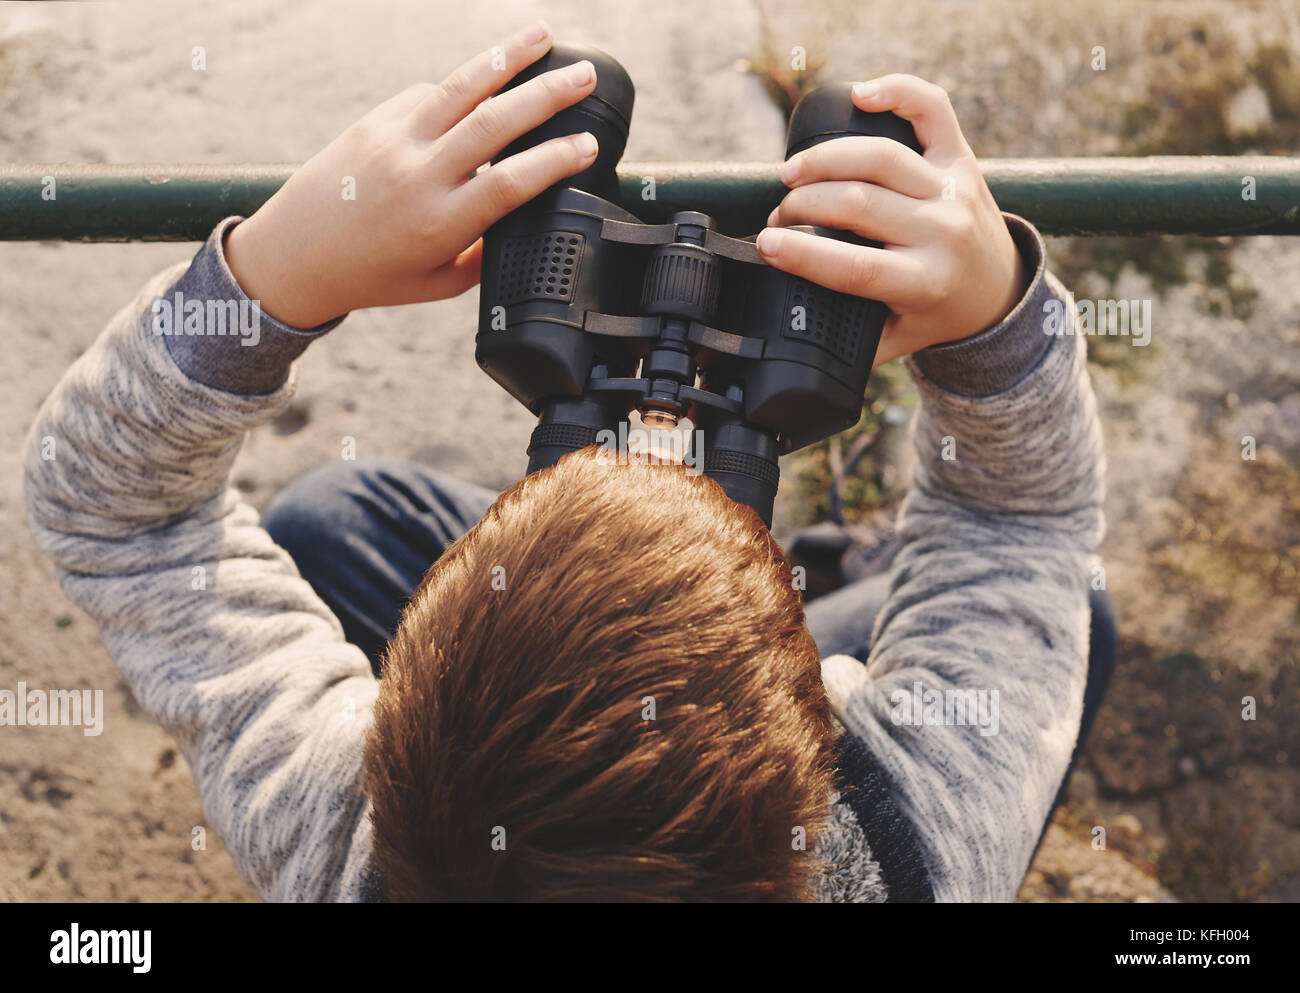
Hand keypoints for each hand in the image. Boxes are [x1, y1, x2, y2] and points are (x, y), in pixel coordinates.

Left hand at [225, 21, 599, 328]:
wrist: (294, 254)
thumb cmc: (372, 275)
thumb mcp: (438, 283)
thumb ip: (483, 254)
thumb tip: (519, 220)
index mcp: (440, 223)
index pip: (510, 183)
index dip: (554, 160)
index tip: (587, 145)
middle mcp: (419, 175)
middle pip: (494, 122)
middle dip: (547, 94)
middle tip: (585, 77)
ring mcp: (394, 141)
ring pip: (460, 86)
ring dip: (508, 56)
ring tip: (544, 36)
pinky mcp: (375, 121)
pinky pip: (429, 94)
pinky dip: (463, 85)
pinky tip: (487, 79)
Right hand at [756, 74, 1029, 367]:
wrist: (998, 290)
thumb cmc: (934, 312)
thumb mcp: (895, 339)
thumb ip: (849, 342)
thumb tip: (791, 335)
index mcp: (925, 282)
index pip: (855, 266)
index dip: (802, 254)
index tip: (766, 244)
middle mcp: (942, 231)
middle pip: (858, 204)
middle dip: (802, 206)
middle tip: (778, 216)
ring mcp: (952, 188)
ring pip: (880, 156)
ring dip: (825, 160)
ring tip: (793, 174)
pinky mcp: (959, 157)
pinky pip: (931, 109)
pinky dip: (896, 92)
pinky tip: (859, 95)